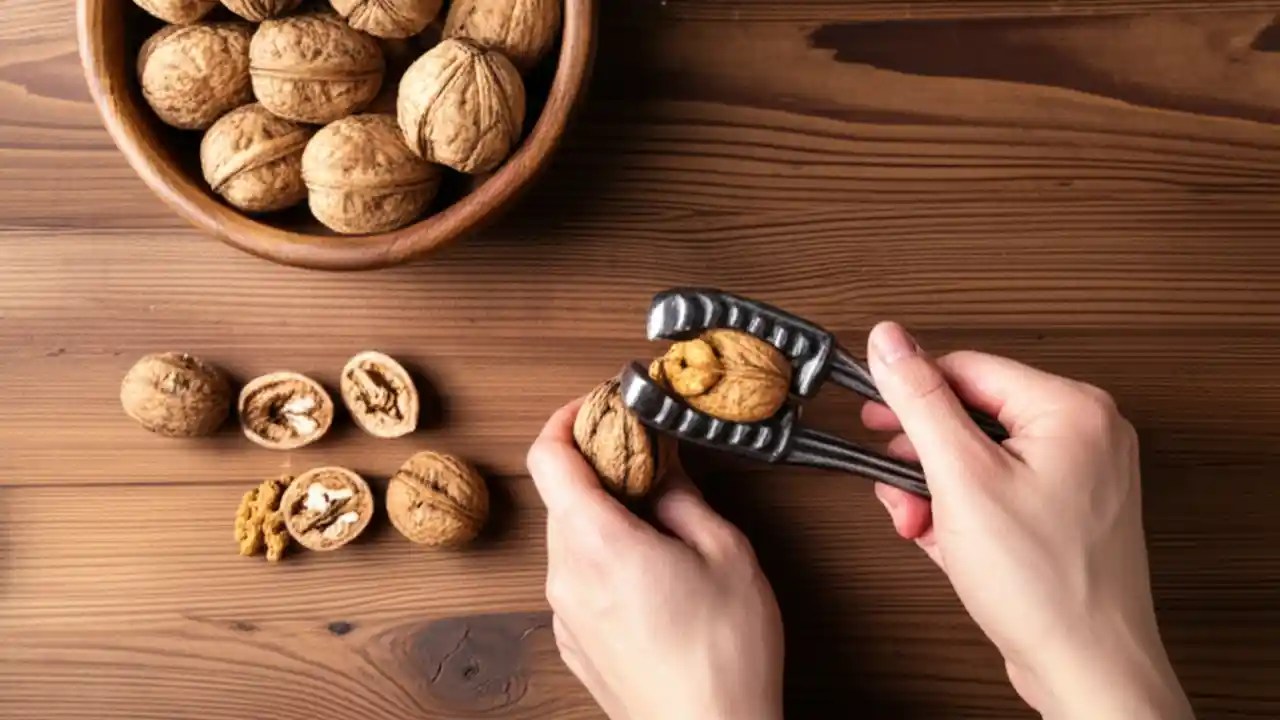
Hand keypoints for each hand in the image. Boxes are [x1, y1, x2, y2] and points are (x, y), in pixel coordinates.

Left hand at [527, 399, 784, 719]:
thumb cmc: (724, 656)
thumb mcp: (726, 554)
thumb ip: (684, 497)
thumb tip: (664, 464)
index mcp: (597, 542)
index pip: (547, 457)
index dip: (567, 419)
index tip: (599, 406)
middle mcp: (566, 576)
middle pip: (559, 496)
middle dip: (595, 465)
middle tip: (645, 457)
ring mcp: (565, 614)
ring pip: (568, 538)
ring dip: (601, 513)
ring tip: (658, 518)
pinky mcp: (575, 643)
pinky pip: (577, 578)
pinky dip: (602, 555)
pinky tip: (650, 569)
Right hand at [862, 322, 1192, 719]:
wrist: (1088, 669)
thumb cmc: (1044, 584)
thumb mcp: (961, 478)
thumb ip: (921, 401)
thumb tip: (890, 340)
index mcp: (1071, 409)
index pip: (969, 368)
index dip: (910, 391)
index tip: (871, 411)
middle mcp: (1086, 435)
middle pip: (975, 415)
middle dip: (922, 453)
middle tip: (889, 471)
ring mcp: (1081, 477)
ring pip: (983, 457)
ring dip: (936, 488)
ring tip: (916, 521)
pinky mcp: (1068, 513)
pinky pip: (1001, 490)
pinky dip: (965, 511)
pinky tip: (943, 541)